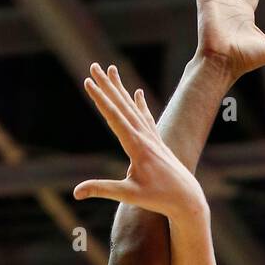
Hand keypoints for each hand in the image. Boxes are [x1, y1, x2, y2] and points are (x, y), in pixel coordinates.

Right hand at [73, 63, 205, 219]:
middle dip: (107, 85)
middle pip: (122, 106)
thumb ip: (102, 190)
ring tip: (111, 69)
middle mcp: (145, 137)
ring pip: (133, 108)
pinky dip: (140, 105)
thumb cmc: (159, 199)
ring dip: (121, 89)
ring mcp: (152, 138)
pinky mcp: (157, 142)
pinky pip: (146, 118)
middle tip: (94, 65)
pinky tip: (137, 93)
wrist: (188, 199)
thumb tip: (76, 193)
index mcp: (137, 146)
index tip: (88, 81)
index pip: (114, 117)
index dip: (100, 99)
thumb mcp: (129, 195)